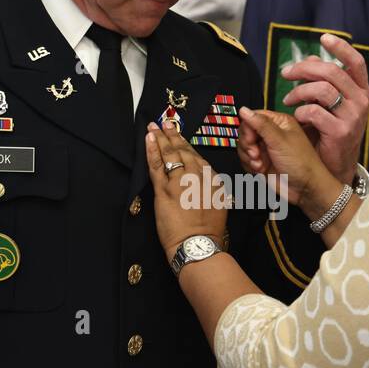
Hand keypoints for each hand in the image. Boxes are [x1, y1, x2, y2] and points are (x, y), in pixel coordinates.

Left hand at [145, 121, 228, 260]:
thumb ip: (212, 191)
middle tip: (166, 122)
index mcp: (212, 180)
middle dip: (173, 135)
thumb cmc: (209, 231)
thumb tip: (207, 183)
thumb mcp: (220, 206)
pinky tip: (149, 139)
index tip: (181, 137)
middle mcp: (197, 176)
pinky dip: (152, 150)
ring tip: (155, 126)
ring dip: (161, 138)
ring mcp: (180, 181)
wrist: (198, 245)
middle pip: (183, 151)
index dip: (187, 146)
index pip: (197, 158)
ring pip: (169, 154)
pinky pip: (156, 165)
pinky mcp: (163, 189)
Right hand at [236, 108, 342, 216]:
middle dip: (247, 144)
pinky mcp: (262, 162)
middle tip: (255, 153)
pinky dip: (249, 165)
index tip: (250, 139)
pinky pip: (245, 160)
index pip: (253, 117)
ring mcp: (265, 148)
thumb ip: (260, 124)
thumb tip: (244, 109)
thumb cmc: (301, 163)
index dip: (248, 128)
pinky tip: (260, 170)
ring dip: (248, 156)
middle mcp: (271, 134)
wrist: (305, 188)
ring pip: (243, 146)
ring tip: (260, 164)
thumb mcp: (279, 140)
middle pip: (245, 132)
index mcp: (279, 122)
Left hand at [277, 33, 368, 183]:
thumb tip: (312, 58)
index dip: (340, 47)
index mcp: (361, 91)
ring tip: (288, 99)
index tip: (323, 37)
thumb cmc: (331, 131)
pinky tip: (297, 116)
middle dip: (304, 69)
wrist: (336, 166)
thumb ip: (323, 81)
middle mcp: (361, 101)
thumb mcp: (330, 104)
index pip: (356, 62)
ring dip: (299, 91)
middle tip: (286, 73)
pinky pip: (315, 112)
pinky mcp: (341, 132)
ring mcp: (353, 117)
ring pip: (322, 90)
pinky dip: (301, 111)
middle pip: (332, 72)